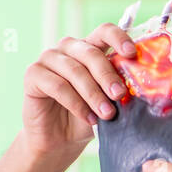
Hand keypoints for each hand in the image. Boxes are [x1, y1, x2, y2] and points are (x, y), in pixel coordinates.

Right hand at [21, 22, 137, 157]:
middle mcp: (68, 48)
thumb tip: (139, 89)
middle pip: (90, 53)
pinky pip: (57, 85)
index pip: (104, 32)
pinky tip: (88, 118)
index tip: (132, 53)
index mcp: (89, 48)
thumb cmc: (87, 116)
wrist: (60, 140)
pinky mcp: (33, 74)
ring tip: (106, 115)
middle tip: (119, 95)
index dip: (118, 38)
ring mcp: (49, 59)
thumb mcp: (108, 102)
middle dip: (107, 75)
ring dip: (93, 94)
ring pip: (74, 70)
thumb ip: (118, 89)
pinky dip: (75, 103)